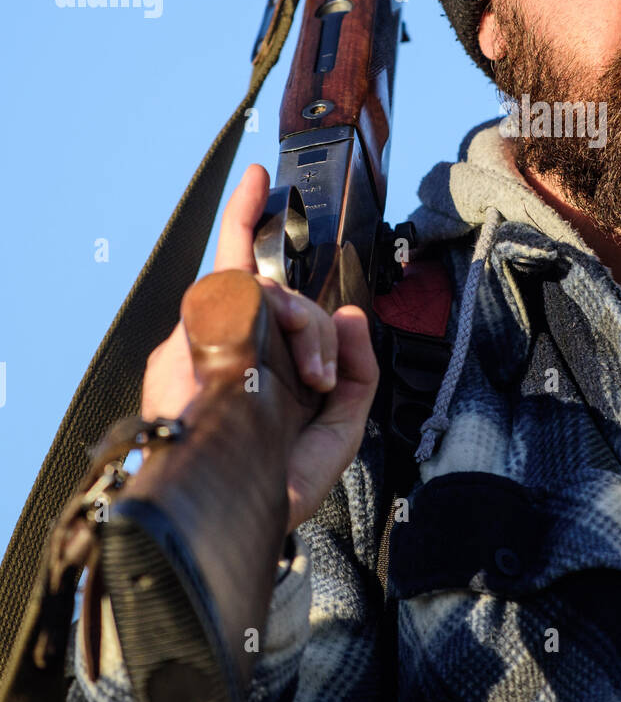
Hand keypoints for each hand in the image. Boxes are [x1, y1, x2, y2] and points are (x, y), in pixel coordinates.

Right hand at [140, 163, 379, 530]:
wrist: (243, 521)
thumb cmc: (279, 482)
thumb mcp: (341, 424)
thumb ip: (356, 367)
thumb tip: (351, 312)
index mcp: (257, 353)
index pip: (251, 275)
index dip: (248, 220)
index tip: (262, 179)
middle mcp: (225, 340)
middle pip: (263, 282)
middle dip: (307, 320)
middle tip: (319, 373)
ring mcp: (200, 342)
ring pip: (257, 291)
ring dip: (299, 328)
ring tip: (308, 379)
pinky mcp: (181, 349)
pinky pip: (228, 305)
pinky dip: (269, 325)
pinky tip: (279, 363)